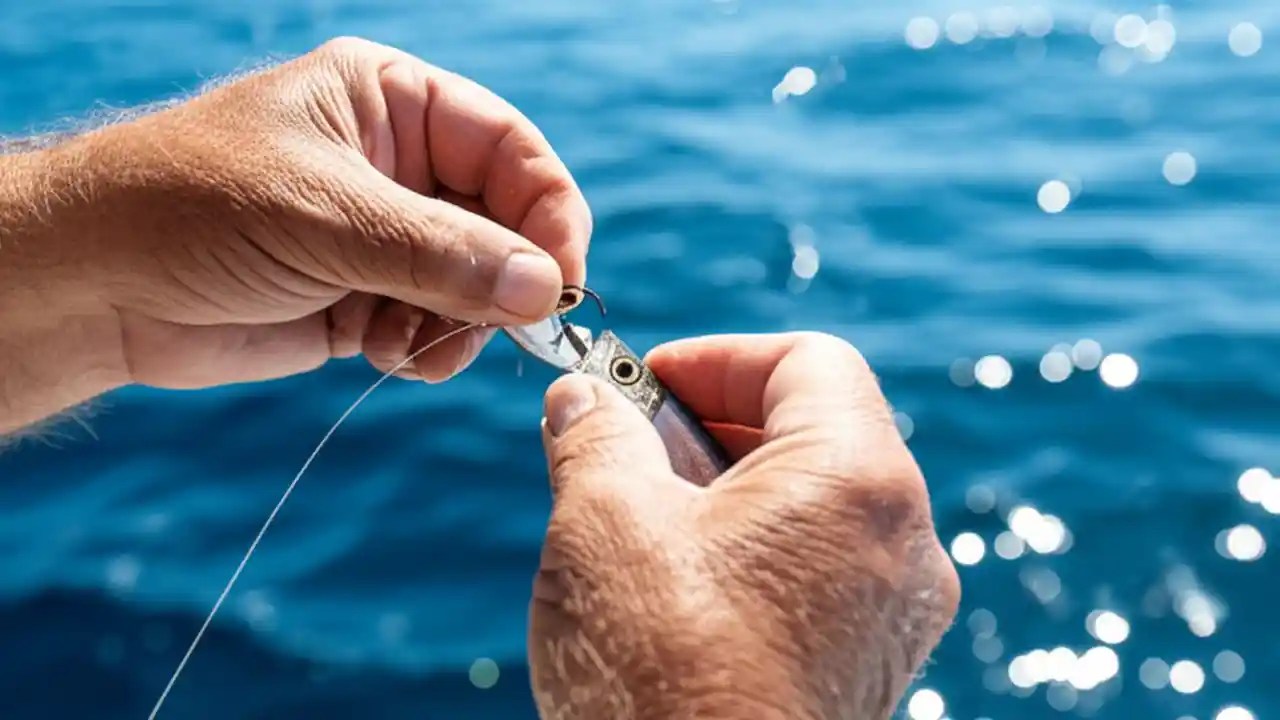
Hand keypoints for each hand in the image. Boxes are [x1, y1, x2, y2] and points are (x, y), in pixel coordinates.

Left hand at [0, 37, 588, 430]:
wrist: (93, 285)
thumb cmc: (191, 207)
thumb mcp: (325, 216)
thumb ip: (441, 252)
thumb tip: (546, 288)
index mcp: (393, 103)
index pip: (510, 150)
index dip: (549, 213)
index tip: (561, 280)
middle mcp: (399, 167)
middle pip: (504, 224)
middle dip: (503, 282)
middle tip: (502, 329)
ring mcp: (383, 236)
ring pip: (475, 286)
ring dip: (459, 325)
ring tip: (412, 346)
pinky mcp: (363, 299)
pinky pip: (433, 327)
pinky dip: (423, 350)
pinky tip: (380, 354)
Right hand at [528, 333, 958, 719]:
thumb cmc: (660, 672)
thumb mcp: (602, 521)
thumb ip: (595, 433)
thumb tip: (584, 400)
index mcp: (858, 480)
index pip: (806, 361)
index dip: (717, 358)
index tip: (642, 384)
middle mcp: (904, 542)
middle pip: (817, 428)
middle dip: (712, 423)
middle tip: (630, 445)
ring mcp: (895, 614)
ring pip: (817, 504)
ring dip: (729, 489)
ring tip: (643, 518)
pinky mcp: (870, 669)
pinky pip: (821, 572)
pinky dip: (755, 552)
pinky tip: (679, 587)